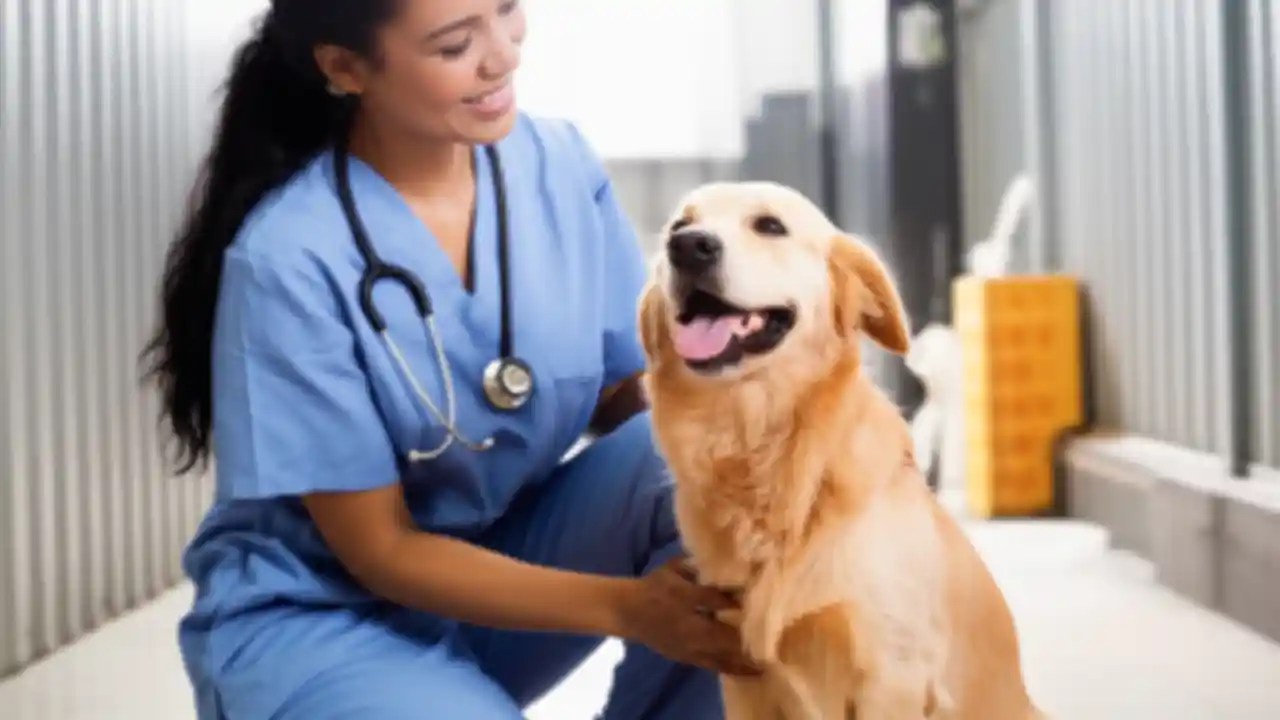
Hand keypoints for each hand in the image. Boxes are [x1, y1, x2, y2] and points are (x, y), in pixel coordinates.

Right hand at [614, 557, 761, 676]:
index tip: (766, 602)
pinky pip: (715, 667)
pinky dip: (733, 668)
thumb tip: (731, 565)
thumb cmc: (655, 585)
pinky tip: (751, 670)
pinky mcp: (687, 658)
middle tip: (777, 639)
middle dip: (751, 638)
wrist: (628, 610)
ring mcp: (688, 647)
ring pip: (722, 656)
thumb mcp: (676, 569)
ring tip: (770, 661)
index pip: (718, 601)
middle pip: (725, 636)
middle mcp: (688, 627)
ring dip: (746, 659)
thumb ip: (701, 567)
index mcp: (684, 599)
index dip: (740, 603)